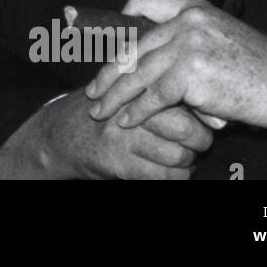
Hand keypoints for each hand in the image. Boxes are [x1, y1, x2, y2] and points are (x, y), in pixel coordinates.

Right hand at [0, 90, 211, 178]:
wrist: (57, 136)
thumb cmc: (99, 111)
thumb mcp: (122, 90)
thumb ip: (154, 91)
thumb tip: (202, 98)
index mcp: (134, 88)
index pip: (180, 99)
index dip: (202, 113)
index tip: (208, 120)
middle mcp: (128, 110)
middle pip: (184, 128)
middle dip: (201, 139)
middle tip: (200, 141)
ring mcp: (122, 138)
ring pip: (178, 156)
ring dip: (188, 162)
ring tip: (185, 157)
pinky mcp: (118, 163)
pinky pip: (163, 176)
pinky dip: (176, 177)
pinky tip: (172, 171)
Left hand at [84, 0, 266, 158]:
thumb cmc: (257, 69)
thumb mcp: (221, 37)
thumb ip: (189, 39)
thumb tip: (152, 56)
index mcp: (194, 9)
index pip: (145, 2)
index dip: (120, 19)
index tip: (105, 41)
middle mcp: (188, 22)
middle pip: (134, 46)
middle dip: (109, 72)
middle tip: (93, 89)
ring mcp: (189, 46)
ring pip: (138, 74)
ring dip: (115, 95)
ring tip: (100, 110)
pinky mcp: (191, 73)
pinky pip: (154, 96)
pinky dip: (137, 111)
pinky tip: (126, 121)